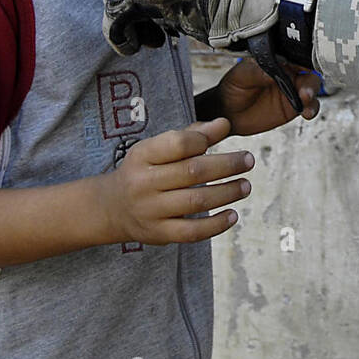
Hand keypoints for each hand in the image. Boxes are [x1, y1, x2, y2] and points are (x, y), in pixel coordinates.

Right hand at [98, 117, 253, 244]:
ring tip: (245, 186)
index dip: (203, 139)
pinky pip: (191, 232)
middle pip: (192, 171)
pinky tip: (233, 215)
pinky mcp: (158, 234)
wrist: (110, 208)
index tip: (223, 135)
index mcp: (142, 155)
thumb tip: (224, 124)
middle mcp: (143, 183)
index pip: (177, 143)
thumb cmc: (144, 170)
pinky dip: (215, 225)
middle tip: (248, 160)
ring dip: (227, 193)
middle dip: (227, 165)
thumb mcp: (157, 148)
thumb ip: (191, 135)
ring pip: (196, 201)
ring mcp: (150, 211)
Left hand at [203, 57, 320, 134]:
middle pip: (308, 71)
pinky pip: (309, 106)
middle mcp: (287, 73)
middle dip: (309, 78)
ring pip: (312, 87)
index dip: (304, 57)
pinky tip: (306, 113)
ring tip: (305, 100)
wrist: (227, 113)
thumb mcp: (240, 75)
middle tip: (304, 89)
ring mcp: (292, 90)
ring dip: (312, 92)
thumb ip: (257, 71)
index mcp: (276, 59)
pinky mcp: (293, 107)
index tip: (305, 64)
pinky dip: (312, 108)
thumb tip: (274, 70)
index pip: (295, 54)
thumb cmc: (232, 88)